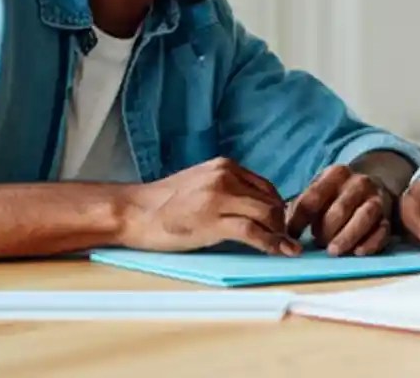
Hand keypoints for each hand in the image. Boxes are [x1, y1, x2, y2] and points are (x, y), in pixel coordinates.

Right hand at [120, 157, 298, 255]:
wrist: (134, 211)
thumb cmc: (164, 204)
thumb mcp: (202, 184)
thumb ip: (228, 190)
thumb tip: (254, 208)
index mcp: (225, 167)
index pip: (265, 187)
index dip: (277, 208)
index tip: (280, 224)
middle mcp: (226, 176)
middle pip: (271, 200)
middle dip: (281, 223)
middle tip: (282, 240)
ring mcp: (220, 197)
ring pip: (267, 214)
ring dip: (280, 234)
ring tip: (285, 248)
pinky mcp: (214, 220)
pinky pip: (253, 232)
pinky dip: (272, 243)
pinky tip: (281, 251)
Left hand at [286, 165, 393, 255]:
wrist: (375, 187)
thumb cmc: (337, 195)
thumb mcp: (320, 191)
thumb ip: (301, 207)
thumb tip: (283, 231)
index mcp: (336, 174)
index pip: (313, 197)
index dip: (299, 220)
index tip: (290, 235)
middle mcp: (358, 183)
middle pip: (339, 209)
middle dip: (326, 229)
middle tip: (317, 244)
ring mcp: (376, 199)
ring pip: (363, 217)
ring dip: (347, 236)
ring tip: (333, 251)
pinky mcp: (388, 217)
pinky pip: (382, 231)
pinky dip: (370, 243)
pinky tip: (358, 252)